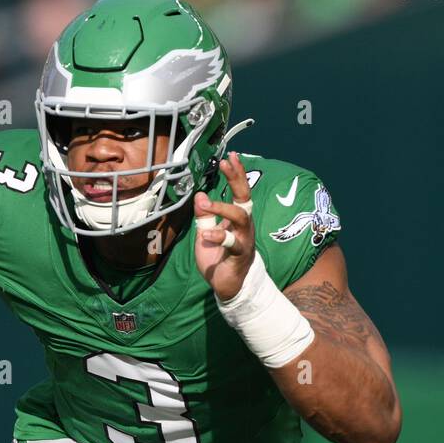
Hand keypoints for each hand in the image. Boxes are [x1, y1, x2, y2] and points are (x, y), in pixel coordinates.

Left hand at [193, 151, 254, 301]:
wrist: (229, 286)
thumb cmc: (219, 258)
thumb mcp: (206, 233)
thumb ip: (204, 216)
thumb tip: (199, 195)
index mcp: (238, 218)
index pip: (240, 191)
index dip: (237, 173)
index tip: (231, 156)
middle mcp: (245, 226)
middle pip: (245, 197)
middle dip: (237, 179)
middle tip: (226, 163)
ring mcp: (244, 239)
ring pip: (240, 217)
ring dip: (223, 207)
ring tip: (206, 203)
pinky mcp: (239, 255)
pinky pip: (231, 243)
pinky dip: (218, 237)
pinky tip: (205, 234)